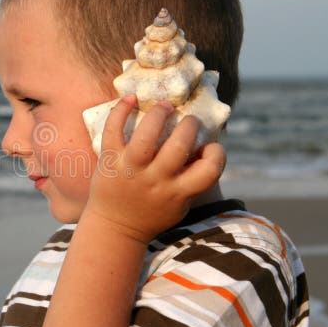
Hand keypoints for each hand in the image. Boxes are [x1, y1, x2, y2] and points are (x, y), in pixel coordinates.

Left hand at [83, 94, 225, 243]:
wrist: (115, 228)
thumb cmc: (153, 212)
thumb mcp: (180, 203)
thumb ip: (193, 179)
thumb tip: (206, 142)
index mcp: (178, 192)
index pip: (210, 170)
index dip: (217, 154)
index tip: (209, 147)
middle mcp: (156, 180)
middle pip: (180, 144)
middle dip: (189, 125)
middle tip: (188, 119)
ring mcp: (131, 169)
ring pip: (147, 135)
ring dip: (159, 113)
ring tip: (165, 106)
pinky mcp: (110, 160)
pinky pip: (113, 130)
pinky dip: (121, 110)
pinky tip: (131, 99)